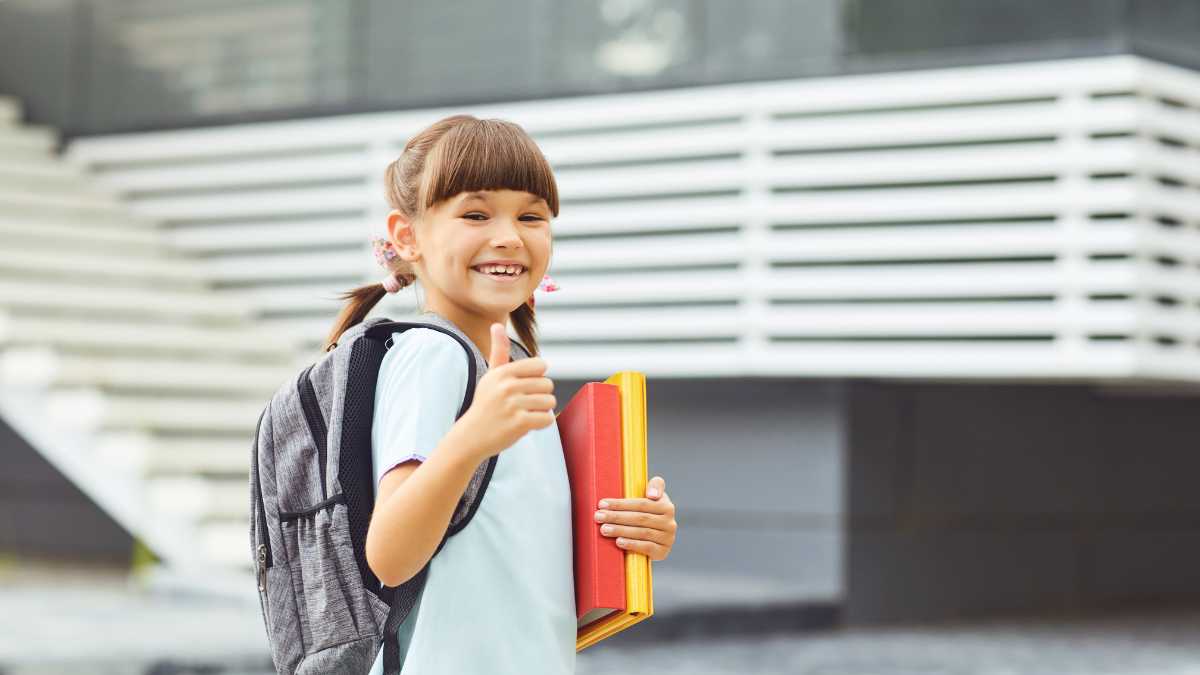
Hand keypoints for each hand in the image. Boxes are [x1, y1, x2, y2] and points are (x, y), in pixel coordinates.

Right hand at [459, 323, 555, 460]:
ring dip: (541, 411)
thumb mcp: (491, 376)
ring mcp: (513, 404)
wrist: (471, 437)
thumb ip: (499, 351)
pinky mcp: (519, 423)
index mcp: (503, 372)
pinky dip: (541, 424)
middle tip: (522, 405)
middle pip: (548, 385)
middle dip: (540, 396)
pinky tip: (526, 425)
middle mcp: (507, 386)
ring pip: (550, 402)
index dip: (536, 379)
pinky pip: (547, 419)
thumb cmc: (485, 404)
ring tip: (523, 414)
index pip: (541, 366)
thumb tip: (496, 325)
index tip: (523, 388)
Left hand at [594, 476, 676, 561]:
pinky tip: (618, 542)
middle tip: (598, 516)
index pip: (641, 504)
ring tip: (604, 529)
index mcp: (666, 506)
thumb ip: (656, 486)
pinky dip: (632, 544)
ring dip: (621, 530)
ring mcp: (667, 538)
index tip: (602, 504)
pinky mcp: (663, 552)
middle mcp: (670, 522)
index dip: (621, 504)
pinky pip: (646, 547)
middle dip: (616, 517)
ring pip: (642, 533)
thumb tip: (652, 494)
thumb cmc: (648, 515)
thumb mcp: (653, 499)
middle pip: (640, 518)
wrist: (657, 540)